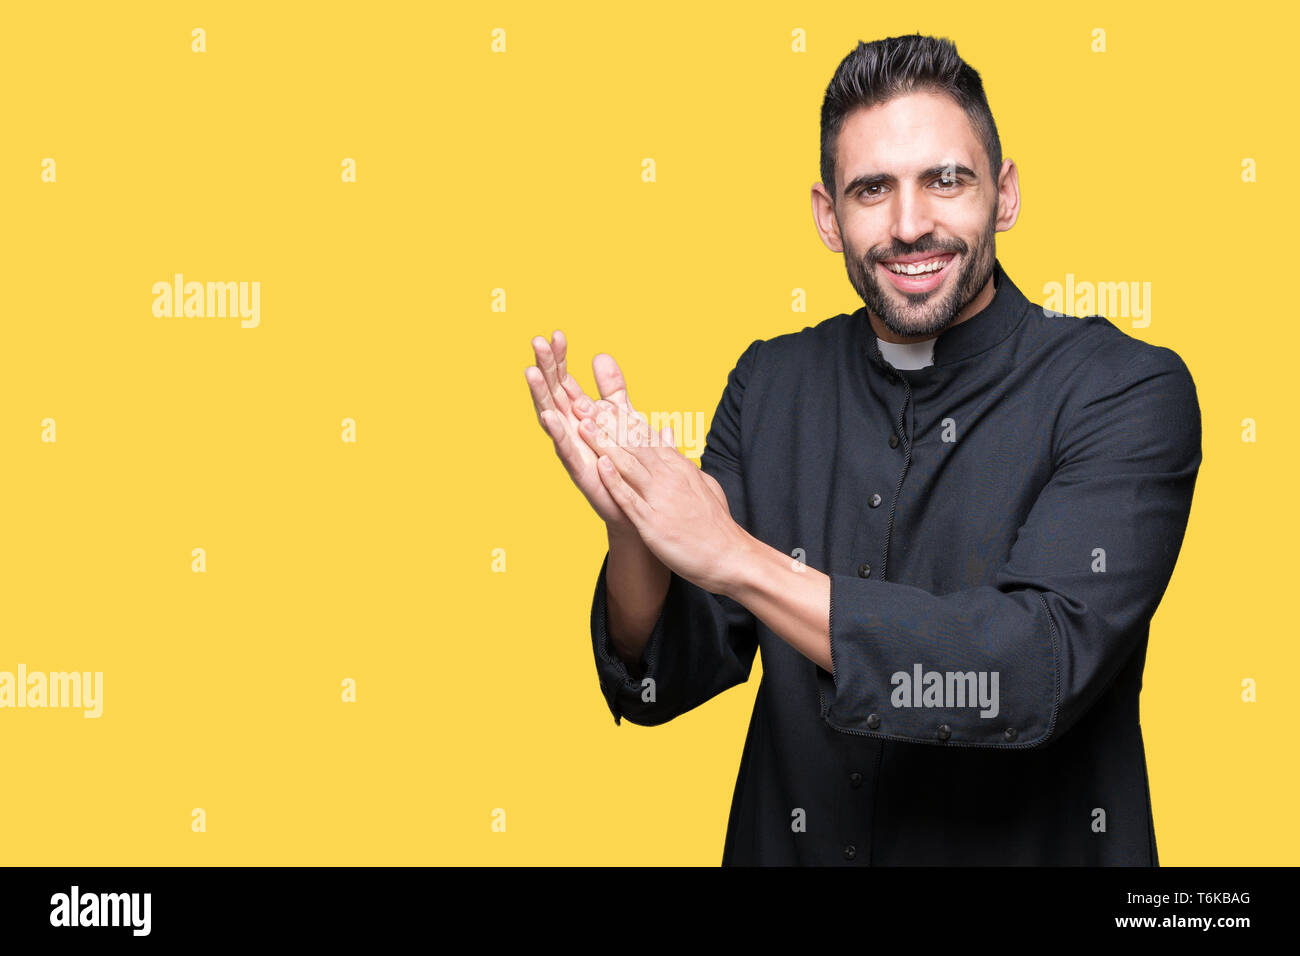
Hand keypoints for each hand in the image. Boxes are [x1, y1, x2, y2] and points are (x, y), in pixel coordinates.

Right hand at [524, 330, 654, 535]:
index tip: (556, 334)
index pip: (565, 380)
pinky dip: (557, 433)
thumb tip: (600, 355)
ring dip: (541, 395)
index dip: (560, 358)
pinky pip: (566, 449)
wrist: (634, 505)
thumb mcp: (622, 417)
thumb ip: (612, 389)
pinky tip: (548, 417)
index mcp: (579, 415)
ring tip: (531, 372)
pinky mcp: (580, 470)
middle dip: (545, 367)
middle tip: (536, 341)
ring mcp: (572, 449)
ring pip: (553, 416)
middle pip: (554, 392)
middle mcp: (570, 429)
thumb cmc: (624, 461)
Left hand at [579, 401, 750, 594]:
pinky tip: (600, 467)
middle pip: (634, 444)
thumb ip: (682, 460)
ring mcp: (662, 499)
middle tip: (584, 405)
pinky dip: (615, 482)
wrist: (729, 556)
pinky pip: (631, 499)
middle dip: (608, 424)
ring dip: (605, 444)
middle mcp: (670, 477)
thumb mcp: (702, 483)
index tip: (602, 402)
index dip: (623, 418)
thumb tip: (670, 439)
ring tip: (584, 426)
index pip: (647, 436)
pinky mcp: (654, 523)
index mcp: (679, 467)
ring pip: (630, 465)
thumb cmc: (714, 524)